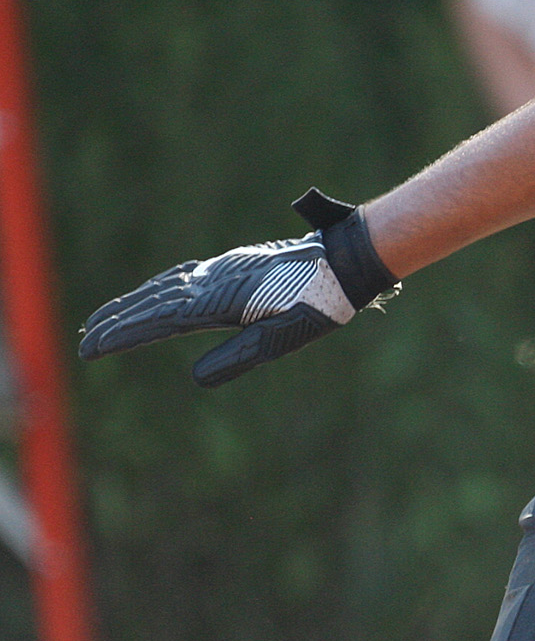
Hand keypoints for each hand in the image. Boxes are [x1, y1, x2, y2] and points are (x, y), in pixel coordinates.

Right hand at [79, 190, 396, 386]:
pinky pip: (184, 275)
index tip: (90, 349)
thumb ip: (238, 358)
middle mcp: (212, 281)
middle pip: (151, 302)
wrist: (343, 260)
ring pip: (165, 286)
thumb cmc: (318, 304)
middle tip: (85, 339)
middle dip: (116, 321)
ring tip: (107, 317)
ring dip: (133, 302)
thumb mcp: (282, 339)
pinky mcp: (234, 265)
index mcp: (218, 302)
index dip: (121, 336)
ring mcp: (221, 270)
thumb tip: (196, 380)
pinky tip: (158, 289)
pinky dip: (160, 285)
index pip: (156, 322)